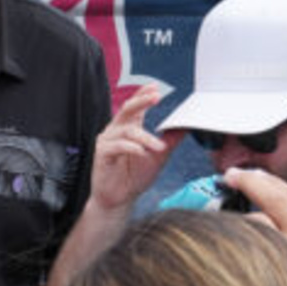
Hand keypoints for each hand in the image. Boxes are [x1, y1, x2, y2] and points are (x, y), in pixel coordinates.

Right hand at [86, 85, 180, 214]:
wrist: (119, 199)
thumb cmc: (133, 177)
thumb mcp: (158, 157)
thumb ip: (169, 141)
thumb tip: (185, 127)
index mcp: (128, 129)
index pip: (135, 107)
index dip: (143, 95)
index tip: (155, 87)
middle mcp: (116, 132)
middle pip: (127, 110)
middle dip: (141, 101)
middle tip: (155, 96)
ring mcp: (107, 142)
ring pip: (127, 131)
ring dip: (145, 137)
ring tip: (159, 147)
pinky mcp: (101, 155)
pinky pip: (117, 146)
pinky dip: (131, 148)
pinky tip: (141, 152)